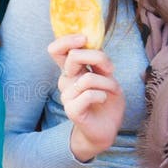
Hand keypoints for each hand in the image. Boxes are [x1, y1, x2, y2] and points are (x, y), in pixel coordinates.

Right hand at [48, 33, 124, 161]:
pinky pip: (89, 94)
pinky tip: (104, 100)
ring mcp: (67, 95)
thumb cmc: (108, 100)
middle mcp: (67, 80)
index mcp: (72, 70)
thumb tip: (94, 47)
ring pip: (87, 78)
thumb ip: (100, 62)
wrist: (106, 129)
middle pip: (72, 57)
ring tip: (110, 91)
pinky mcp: (71, 109)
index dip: (67, 40)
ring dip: (106, 83)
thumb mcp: (108, 76)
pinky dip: (102, 95)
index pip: (57, 50)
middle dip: (96, 57)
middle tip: (109, 69)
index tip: (84, 38)